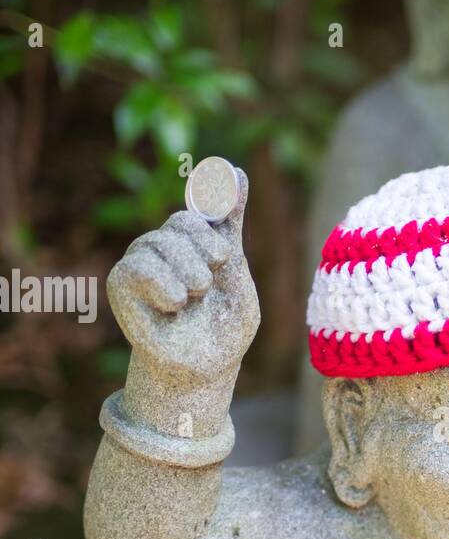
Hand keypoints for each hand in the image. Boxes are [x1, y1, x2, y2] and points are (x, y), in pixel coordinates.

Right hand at [106, 169, 258, 386]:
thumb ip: (231, 226)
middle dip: (207, 254)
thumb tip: (237, 170)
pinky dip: (163, 287)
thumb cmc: (224, 325)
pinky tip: (174, 306)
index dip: (215, 202)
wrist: (207, 367)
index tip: (229, 205)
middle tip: (210, 286)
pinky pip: (137, 266)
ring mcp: (142, 259)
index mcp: (196, 237)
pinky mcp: (121, 282)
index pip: (202, 202)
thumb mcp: (237, 274)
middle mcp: (167, 242)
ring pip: (160, 241)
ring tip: (192, 301)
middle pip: (183, 221)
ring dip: (189, 277)